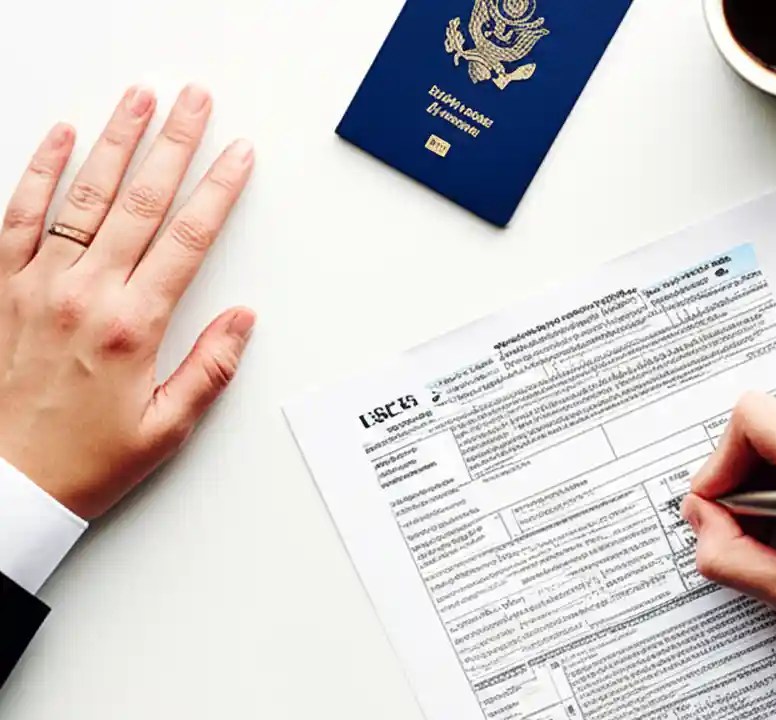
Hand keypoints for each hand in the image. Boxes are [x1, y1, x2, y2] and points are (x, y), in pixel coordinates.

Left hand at [0, 85, 254, 518]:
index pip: (188, 240)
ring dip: (114, 143)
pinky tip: (61, 139)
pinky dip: (39, 173)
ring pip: (83, 197)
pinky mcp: (0, 289)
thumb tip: (243, 318)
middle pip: (141, 202)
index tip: (238, 156)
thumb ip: (209, 368)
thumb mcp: (166, 428)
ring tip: (138, 100)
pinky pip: (18, 217)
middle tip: (194, 102)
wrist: (4, 486)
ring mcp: (36, 286)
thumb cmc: (82, 461)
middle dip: (172, 143)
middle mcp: (84, 295)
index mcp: (131, 327)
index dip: (219, 190)